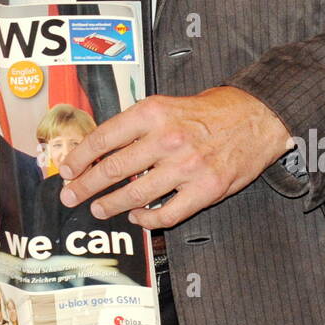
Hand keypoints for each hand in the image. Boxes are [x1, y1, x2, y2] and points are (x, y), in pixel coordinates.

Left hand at [57, 87, 292, 230]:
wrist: (257, 117)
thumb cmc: (211, 110)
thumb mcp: (168, 104)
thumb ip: (138, 125)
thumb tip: (103, 148)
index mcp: (153, 113)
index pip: (103, 138)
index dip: (80, 158)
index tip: (67, 170)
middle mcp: (166, 139)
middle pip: (113, 169)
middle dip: (85, 186)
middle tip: (71, 196)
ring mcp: (186, 167)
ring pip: (135, 194)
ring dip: (111, 205)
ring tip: (99, 209)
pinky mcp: (205, 190)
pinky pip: (166, 214)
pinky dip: (147, 220)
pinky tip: (137, 217)